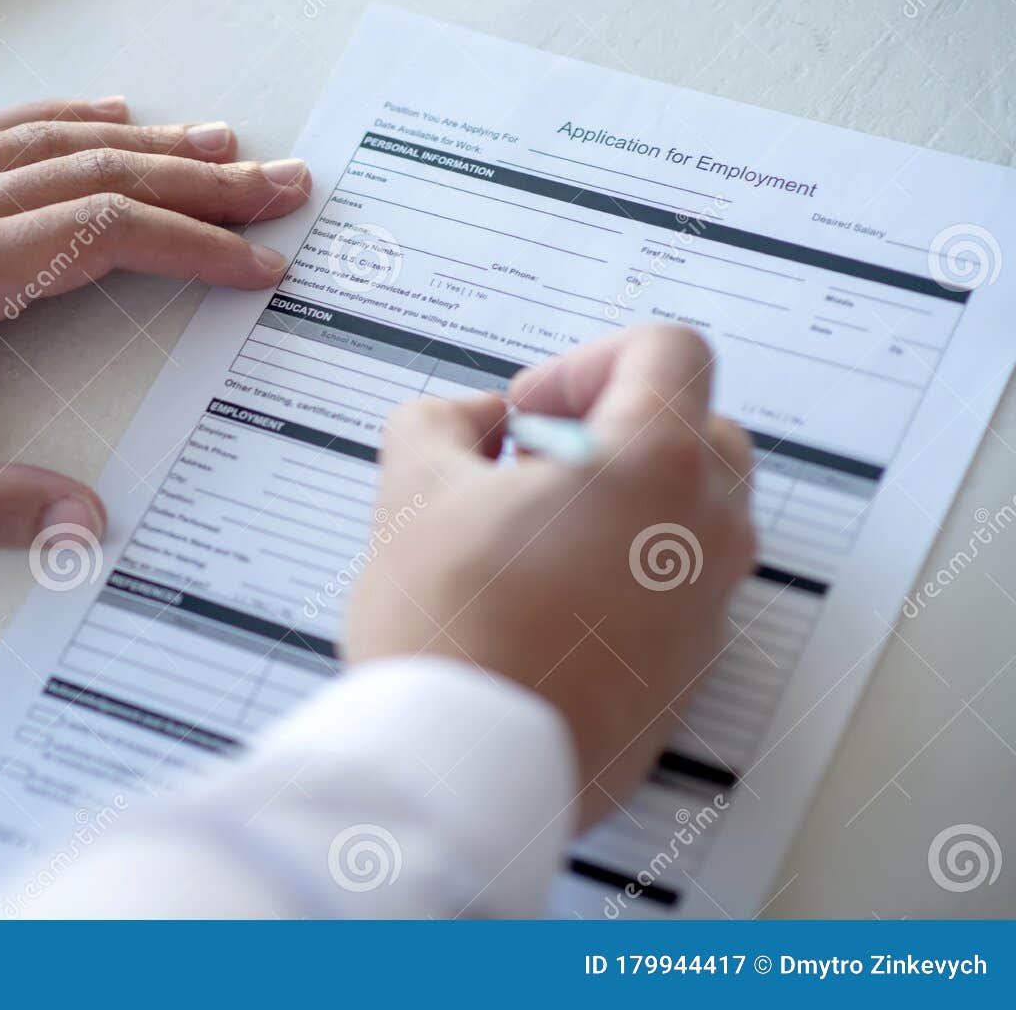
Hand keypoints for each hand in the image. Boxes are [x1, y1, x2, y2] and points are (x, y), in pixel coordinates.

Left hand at [0, 96, 310, 544]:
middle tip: (282, 182)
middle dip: (204, 180)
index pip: (104, 237)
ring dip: (149, 139)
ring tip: (222, 142)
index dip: (195, 247)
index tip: (258, 265)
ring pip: (54, 141)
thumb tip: (87, 530)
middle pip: (100, 173)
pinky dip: (60, 118)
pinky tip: (99, 112)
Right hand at [341, 325, 755, 825]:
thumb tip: (472, 423)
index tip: (532, 409)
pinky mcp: (687, 671)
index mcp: (655, 466)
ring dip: (623, 501)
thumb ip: (442, 419)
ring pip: (693, 515)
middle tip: (536, 463)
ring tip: (532, 535)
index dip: (587, 360)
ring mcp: (705, 608)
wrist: (464, 765)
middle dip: (616, 427)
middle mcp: (704, 533)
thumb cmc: (449, 632)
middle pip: (700, 429)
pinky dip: (624, 573)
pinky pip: (675, 590)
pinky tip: (541, 601)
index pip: (671, 351)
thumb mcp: (412, 485)